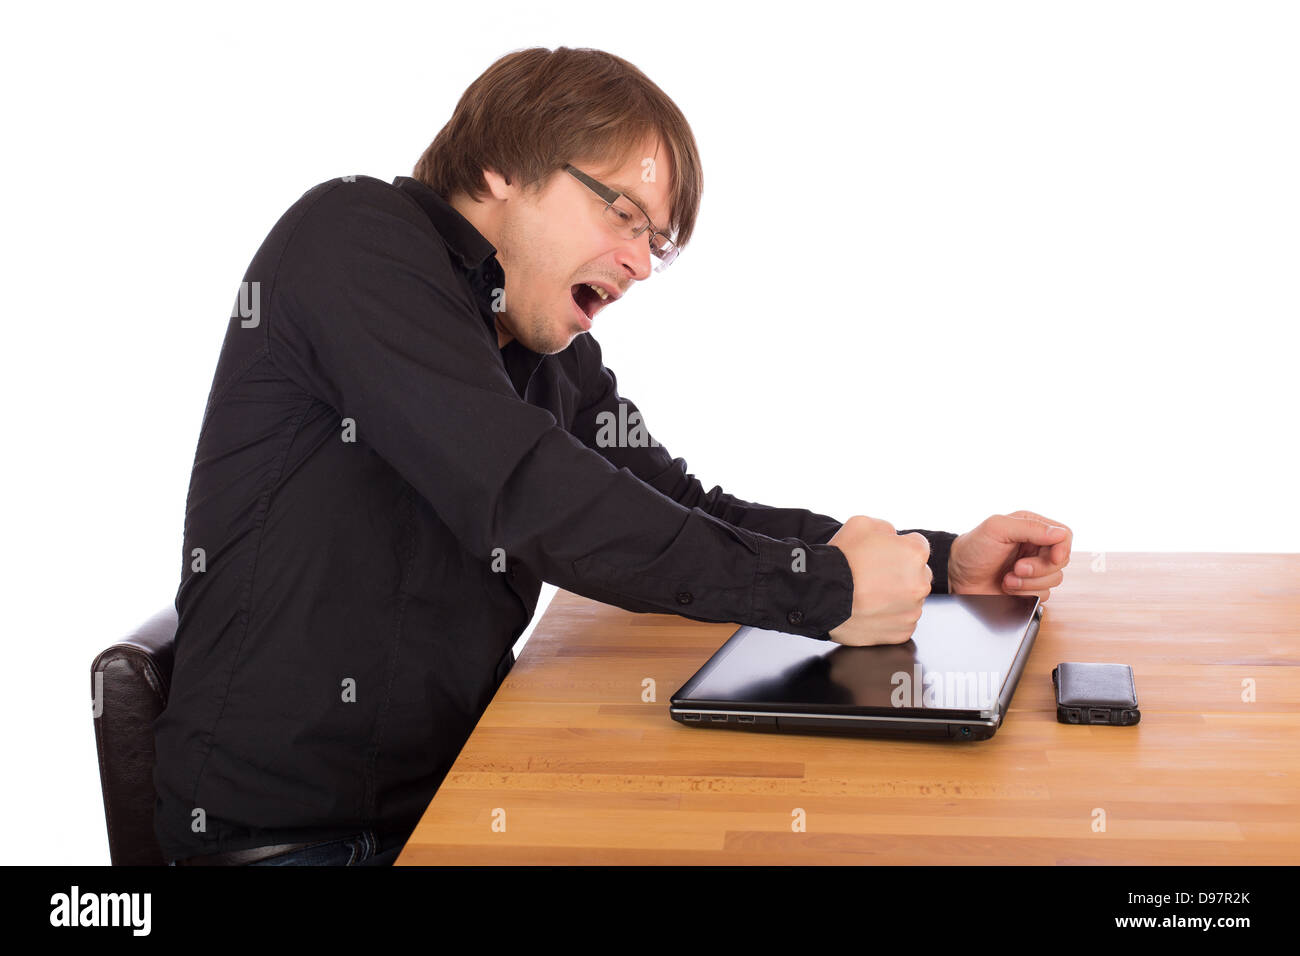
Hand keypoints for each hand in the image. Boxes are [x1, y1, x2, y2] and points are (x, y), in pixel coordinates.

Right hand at [826, 515, 932, 645]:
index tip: (882, 555)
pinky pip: (901, 621)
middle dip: (902, 573)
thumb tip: (892, 537)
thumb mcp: (862, 523)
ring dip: (896, 596)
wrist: (821, 595)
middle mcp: (921, 583)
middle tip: (874, 576)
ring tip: (869, 594)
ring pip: (910, 599)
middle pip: (918, 574)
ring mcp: (913, 610)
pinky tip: (870, 610)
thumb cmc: (840, 559)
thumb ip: (886, 528)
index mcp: (915, 554)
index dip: (898, 549)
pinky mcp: (903, 631)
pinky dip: (889, 617)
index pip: (918, 546)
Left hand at [947, 510, 1071, 602]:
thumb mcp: (996, 529)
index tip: (1053, 558)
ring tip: (1007, 579)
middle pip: (1062, 560)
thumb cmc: (971, 550)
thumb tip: (1060, 534)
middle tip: (1016, 568)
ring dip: (1029, 583)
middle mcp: (1035, 547)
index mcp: (1030, 527)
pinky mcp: (1029, 588)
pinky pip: (1044, 595)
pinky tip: (1008, 588)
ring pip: (1055, 580)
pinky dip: (1025, 594)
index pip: (1064, 535)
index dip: (1062, 548)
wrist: (956, 578)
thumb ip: (1029, 527)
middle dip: (1039, 568)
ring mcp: (1033, 569)